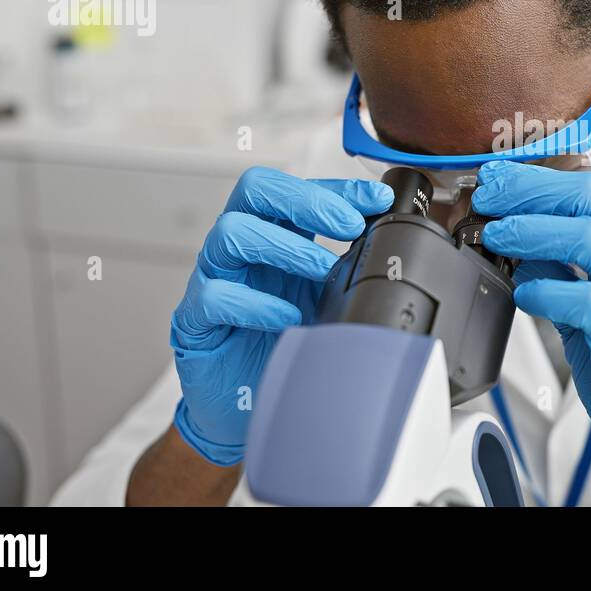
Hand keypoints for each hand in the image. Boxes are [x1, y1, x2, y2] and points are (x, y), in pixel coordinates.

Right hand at [170, 166, 392, 465]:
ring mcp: (213, 279)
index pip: (295, 188)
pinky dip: (256, 303)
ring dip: (286, 246)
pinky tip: (287, 317)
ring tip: (323, 270)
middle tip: (349, 226)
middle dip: (307, 200)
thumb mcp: (326, 297)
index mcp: (272, 234)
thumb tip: (395, 243)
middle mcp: (239, 248)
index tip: (378, 198)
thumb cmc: (282, 340)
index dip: (337, 188)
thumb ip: (349, 267)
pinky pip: (214, 296)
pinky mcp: (195, 321)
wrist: (245, 401)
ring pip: (231, 232)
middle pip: (254, 189)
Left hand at [474, 160, 590, 505]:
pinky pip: (588, 300)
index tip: (497, 180)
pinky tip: (525, 293)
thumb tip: (521, 244)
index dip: (539, 180)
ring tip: (497, 235)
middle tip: (489, 198)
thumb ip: (565, 274)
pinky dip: (549, 290)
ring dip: (534, 231)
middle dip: (531, 191)